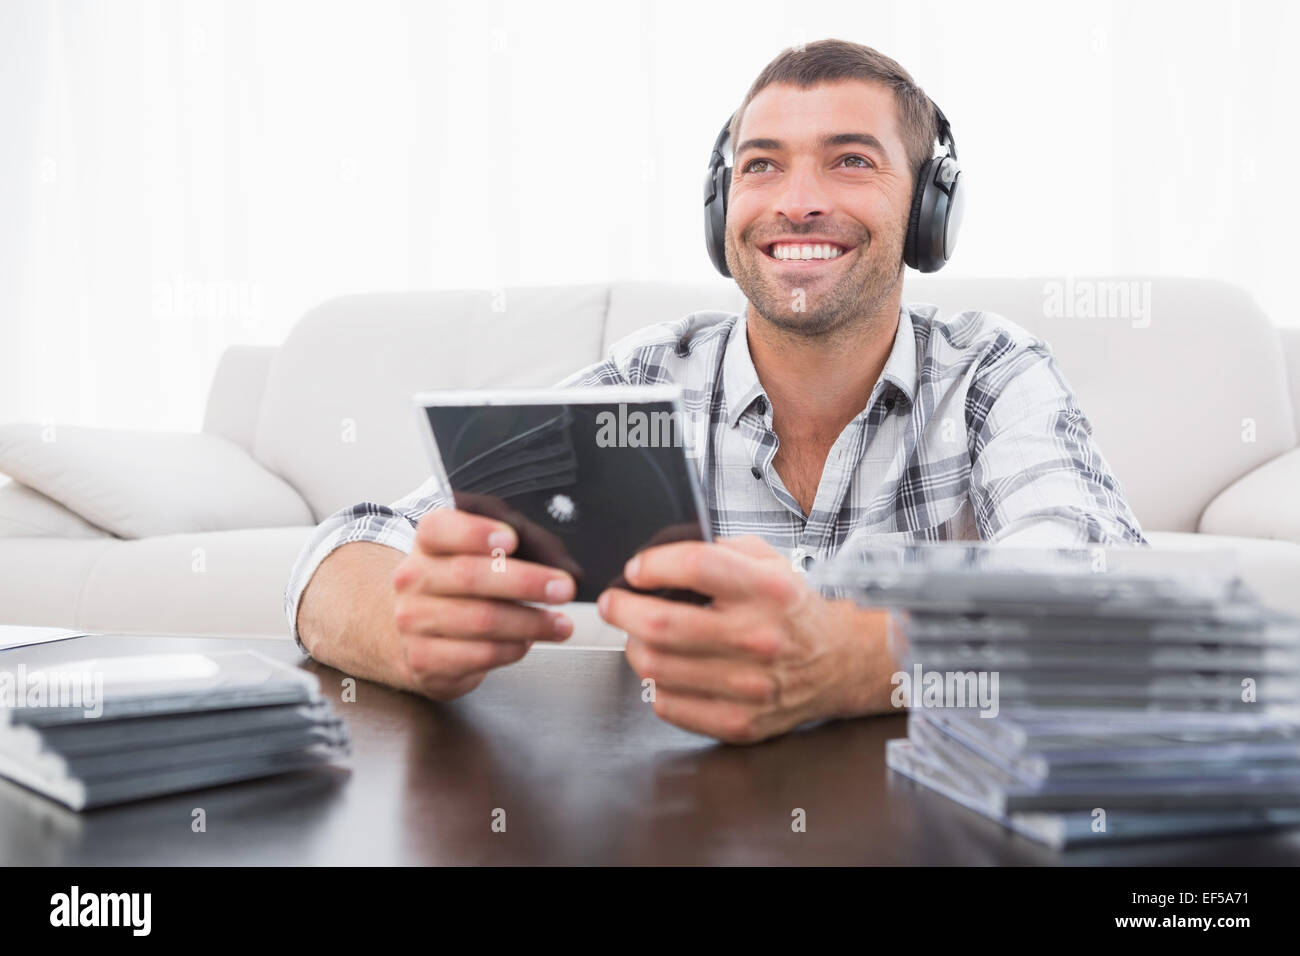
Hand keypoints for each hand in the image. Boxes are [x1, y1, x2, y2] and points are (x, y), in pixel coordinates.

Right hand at [391, 508, 577, 699]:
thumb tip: (563, 566)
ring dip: (531, 622)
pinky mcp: (424, 659)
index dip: (475, 532)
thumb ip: (520, 549)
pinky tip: (527, 641)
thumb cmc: (459, 588)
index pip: (440, 528)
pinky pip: (480, 654)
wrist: (417, 633)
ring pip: (481, 619)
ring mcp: (414, 621)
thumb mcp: (482, 555)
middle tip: (563, 587)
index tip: (512, 538)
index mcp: (428, 543)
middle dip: (526, 581)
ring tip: (559, 623)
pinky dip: (513, 648)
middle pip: (468, 575)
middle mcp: (414, 579)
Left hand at [597, 535, 897, 743]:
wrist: (840, 663)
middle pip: (660, 623)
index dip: (652, 565)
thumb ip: (719, 548)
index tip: (636, 570)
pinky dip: (656, 684)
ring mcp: (749, 686)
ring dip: (633, 646)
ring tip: (638, 634)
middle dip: (621, 608)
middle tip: (614, 602)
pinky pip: (668, 704)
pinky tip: (667, 669)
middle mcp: (759, 638)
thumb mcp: (769, 560)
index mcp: (767, 590)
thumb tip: (660, 555)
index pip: (695, 566)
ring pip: (655, 666)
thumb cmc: (794, 610)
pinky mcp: (739, 722)